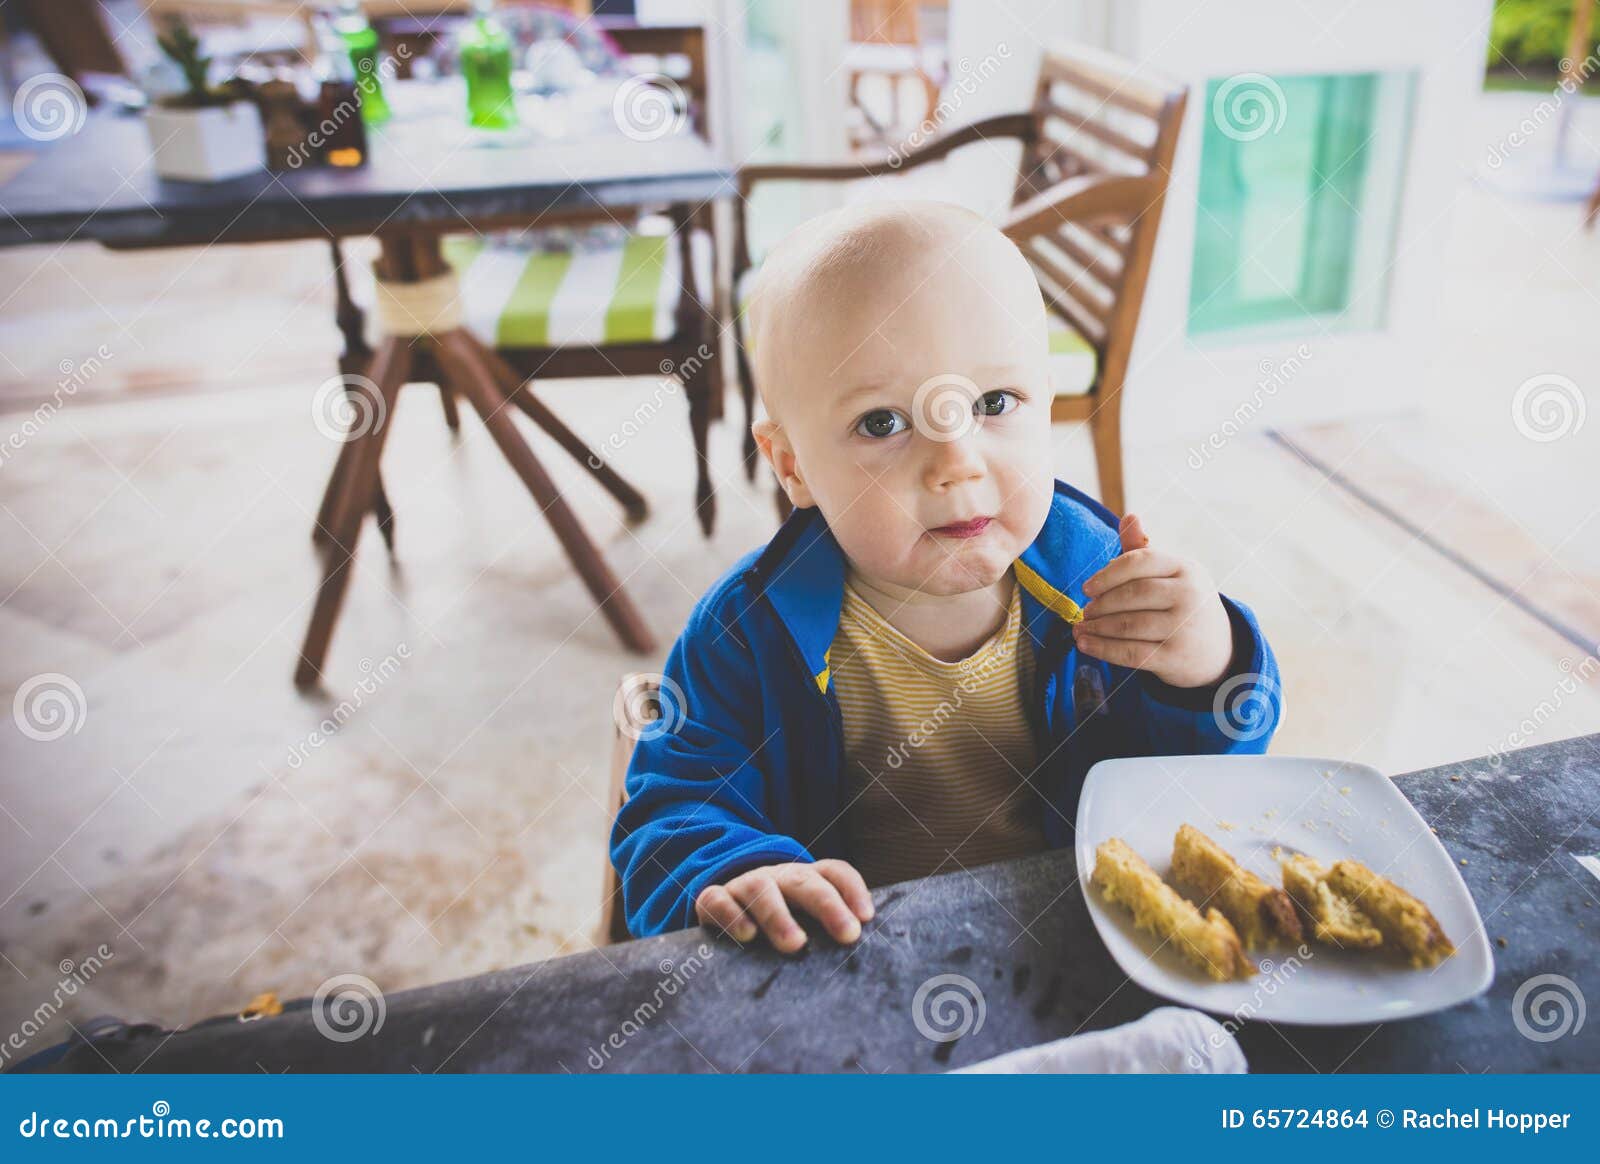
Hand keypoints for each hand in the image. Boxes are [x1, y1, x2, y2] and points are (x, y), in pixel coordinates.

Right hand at [695, 860, 874, 952]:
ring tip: (795, 944)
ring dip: (780, 915)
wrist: (723, 904)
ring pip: (762, 889)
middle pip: (805, 882)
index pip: (834, 872)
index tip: (866, 918)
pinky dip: (732, 914)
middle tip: (848, 934)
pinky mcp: (714, 898)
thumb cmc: (777, 921)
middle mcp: (778, 877)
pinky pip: (718, 900)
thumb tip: (866, 963)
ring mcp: (745, 885)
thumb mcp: (804, 921)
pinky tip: (747, 935)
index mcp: (806, 879)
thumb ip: (828, 932)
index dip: (852, 889)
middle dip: (828, 905)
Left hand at [1073, 513, 1235, 688]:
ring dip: (1097, 627)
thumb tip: (1129, 517)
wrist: (1220, 649)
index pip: (1140, 562)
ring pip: (1128, 625)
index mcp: (1186, 568)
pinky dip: (1103, 649)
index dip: (1108, 574)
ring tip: (1080, 629)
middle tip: (1085, 611)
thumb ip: (1144, 551)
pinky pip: (1131, 653)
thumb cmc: (1184, 604)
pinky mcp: (1176, 657)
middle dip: (1102, 603)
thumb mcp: (1172, 575)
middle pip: (1133, 594)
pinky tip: (1086, 645)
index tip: (1087, 588)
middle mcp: (1189, 595)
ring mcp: (1184, 628)